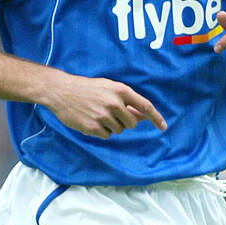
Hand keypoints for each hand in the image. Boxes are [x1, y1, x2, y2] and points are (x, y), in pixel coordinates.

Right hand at [42, 72, 166, 138]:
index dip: (156, 118)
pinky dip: (101, 131)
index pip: (145, 106)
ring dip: (111, 126)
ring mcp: (103, 116)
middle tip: (110, 113)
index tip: (164, 127)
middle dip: (124, 122)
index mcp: (120, 90)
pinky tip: (90, 120)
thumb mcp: (109, 88)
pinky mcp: (93, 127)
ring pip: (119, 131)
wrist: (61, 91)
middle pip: (132, 124)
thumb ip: (127, 101)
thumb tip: (143, 116)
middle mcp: (114, 103)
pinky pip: (107, 136)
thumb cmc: (88, 89)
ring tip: (97, 114)